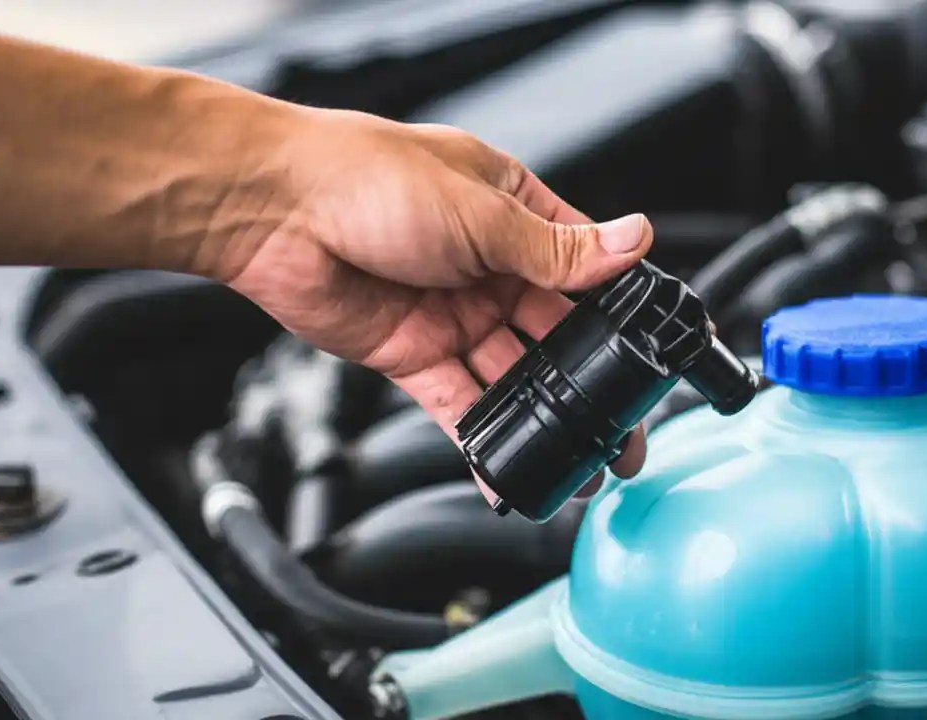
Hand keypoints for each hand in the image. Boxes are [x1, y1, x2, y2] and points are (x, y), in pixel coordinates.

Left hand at [222, 109, 651, 499]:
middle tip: (623, 428)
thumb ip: (558, 249)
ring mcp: (454, 313)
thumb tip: (634, 240)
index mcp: (514, 213)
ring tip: (577, 458)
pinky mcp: (415, 354)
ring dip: (543, 417)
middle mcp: (490, 266)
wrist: (272, 211)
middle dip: (590, 382)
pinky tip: (507, 469)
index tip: (654, 353)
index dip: (620, 310)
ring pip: (512, 377)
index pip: (585, 267)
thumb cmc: (366, 178)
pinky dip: (483, 439)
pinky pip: (460, 404)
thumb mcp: (482, 214)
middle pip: (556, 334)